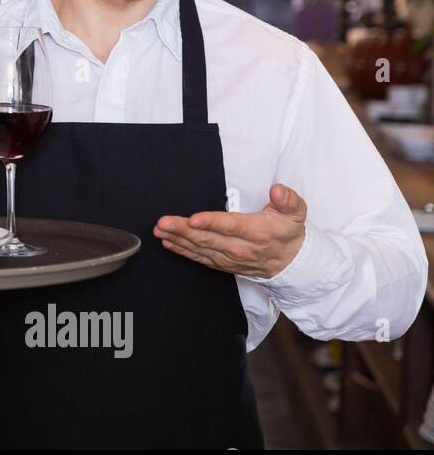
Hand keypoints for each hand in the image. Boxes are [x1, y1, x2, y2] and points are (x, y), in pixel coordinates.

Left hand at [154, 183, 307, 278]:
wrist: (291, 262)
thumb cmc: (288, 232)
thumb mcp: (295, 212)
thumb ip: (288, 200)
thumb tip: (278, 190)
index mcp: (257, 232)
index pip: (231, 226)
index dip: (211, 222)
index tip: (194, 219)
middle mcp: (241, 248)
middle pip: (208, 238)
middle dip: (183, 230)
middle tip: (163, 222)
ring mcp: (229, 258)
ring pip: (200, 249)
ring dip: (178, 239)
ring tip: (160, 230)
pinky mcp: (222, 264)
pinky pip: (199, 258)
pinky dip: (182, 251)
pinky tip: (168, 243)